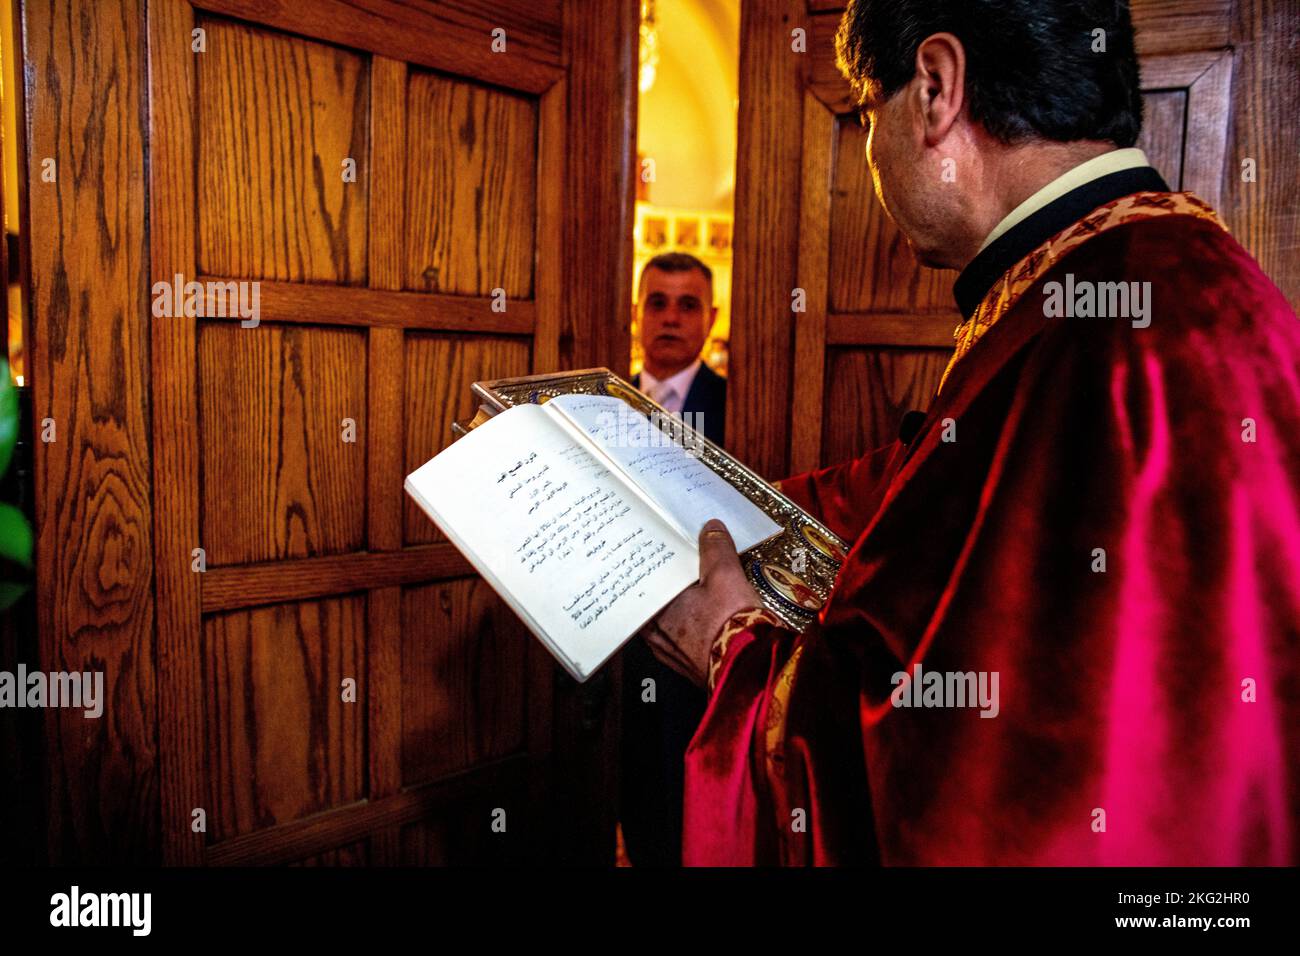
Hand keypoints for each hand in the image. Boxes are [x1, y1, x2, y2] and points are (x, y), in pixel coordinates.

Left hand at [642, 519, 762, 686]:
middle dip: (666, 585)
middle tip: (675, 567)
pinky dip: (689, 626)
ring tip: (693, 590)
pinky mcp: (688, 666)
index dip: (653, 564)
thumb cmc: (731, 624)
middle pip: (655, 602)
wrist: (751, 669)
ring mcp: (670, 653)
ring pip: (666, 622)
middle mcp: (655, 635)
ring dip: (677, 607)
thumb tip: (711, 529)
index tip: (658, 551)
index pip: (646, 581)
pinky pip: (681, 639)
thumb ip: (715, 549)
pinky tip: (704, 618)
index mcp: (655, 611)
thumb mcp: (726, 575)